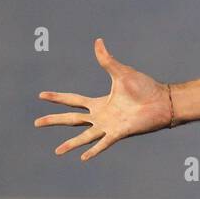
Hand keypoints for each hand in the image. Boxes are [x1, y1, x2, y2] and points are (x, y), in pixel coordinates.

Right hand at [35, 38, 171, 161]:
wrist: (163, 100)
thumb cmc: (145, 87)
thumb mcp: (121, 72)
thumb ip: (107, 59)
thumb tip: (98, 41)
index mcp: (99, 103)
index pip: (73, 100)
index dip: (57, 98)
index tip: (41, 95)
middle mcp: (101, 116)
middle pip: (72, 119)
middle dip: (54, 120)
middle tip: (36, 123)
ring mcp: (109, 126)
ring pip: (84, 136)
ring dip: (71, 143)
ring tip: (57, 152)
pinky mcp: (119, 132)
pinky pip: (104, 143)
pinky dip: (94, 150)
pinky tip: (83, 157)